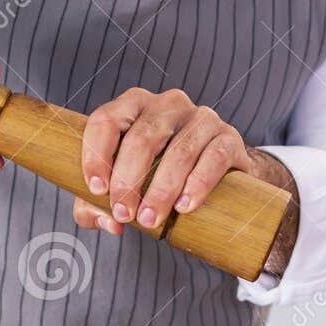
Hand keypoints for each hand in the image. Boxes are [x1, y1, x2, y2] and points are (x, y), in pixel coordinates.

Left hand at [72, 87, 254, 237]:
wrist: (218, 174)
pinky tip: (184, 206)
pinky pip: (213, 157)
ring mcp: (201, 117)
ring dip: (160, 191)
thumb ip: (101, 201)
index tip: (97, 190)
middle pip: (141, 139)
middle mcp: (168, 104)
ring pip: (178, 151)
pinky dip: (197, 184)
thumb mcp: (126, 182)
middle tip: (124, 214)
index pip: (106, 120)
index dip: (97, 156)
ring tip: (151, 221)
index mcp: (134, 105)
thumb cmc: (159, 176)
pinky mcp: (229, 137)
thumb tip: (108, 221)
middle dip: (128, 181)